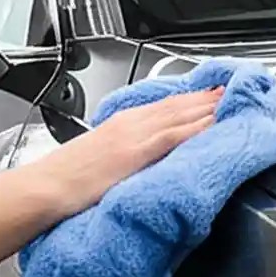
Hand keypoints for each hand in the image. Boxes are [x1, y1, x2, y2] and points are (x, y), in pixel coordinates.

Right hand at [26, 88, 222, 219]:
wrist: (45, 186)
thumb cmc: (66, 176)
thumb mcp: (99, 156)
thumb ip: (122, 151)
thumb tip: (138, 157)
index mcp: (121, 123)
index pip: (163, 106)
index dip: (189, 99)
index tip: (210, 94)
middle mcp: (130, 123)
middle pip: (175, 105)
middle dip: (203, 98)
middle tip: (229, 90)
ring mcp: (133, 136)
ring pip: (177, 115)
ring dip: (205, 107)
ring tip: (229, 101)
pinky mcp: (134, 153)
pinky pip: (171, 136)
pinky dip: (193, 127)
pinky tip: (211, 123)